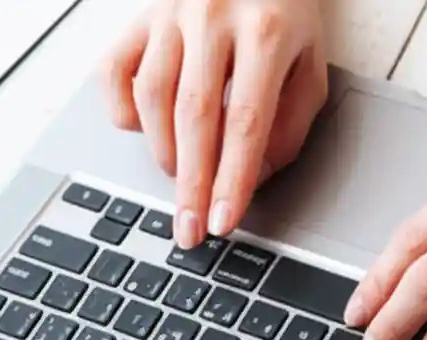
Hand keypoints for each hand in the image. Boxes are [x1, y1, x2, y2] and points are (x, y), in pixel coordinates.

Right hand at [101, 0, 327, 247]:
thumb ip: (290, 122)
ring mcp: (169, 13)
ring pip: (152, 96)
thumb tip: (255, 176)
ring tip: (182, 179)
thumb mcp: (311, 64)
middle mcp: (212, 18)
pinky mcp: (140, 15)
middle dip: (191, 184)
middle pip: (194, 117)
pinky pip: (115, 69)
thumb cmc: (287, 15)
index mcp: (266, 32)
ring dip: (164, 151)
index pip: (246, 122)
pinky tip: (144, 131)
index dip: (233, 179)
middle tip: (189, 231)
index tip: (224, 221)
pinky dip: (124, 110)